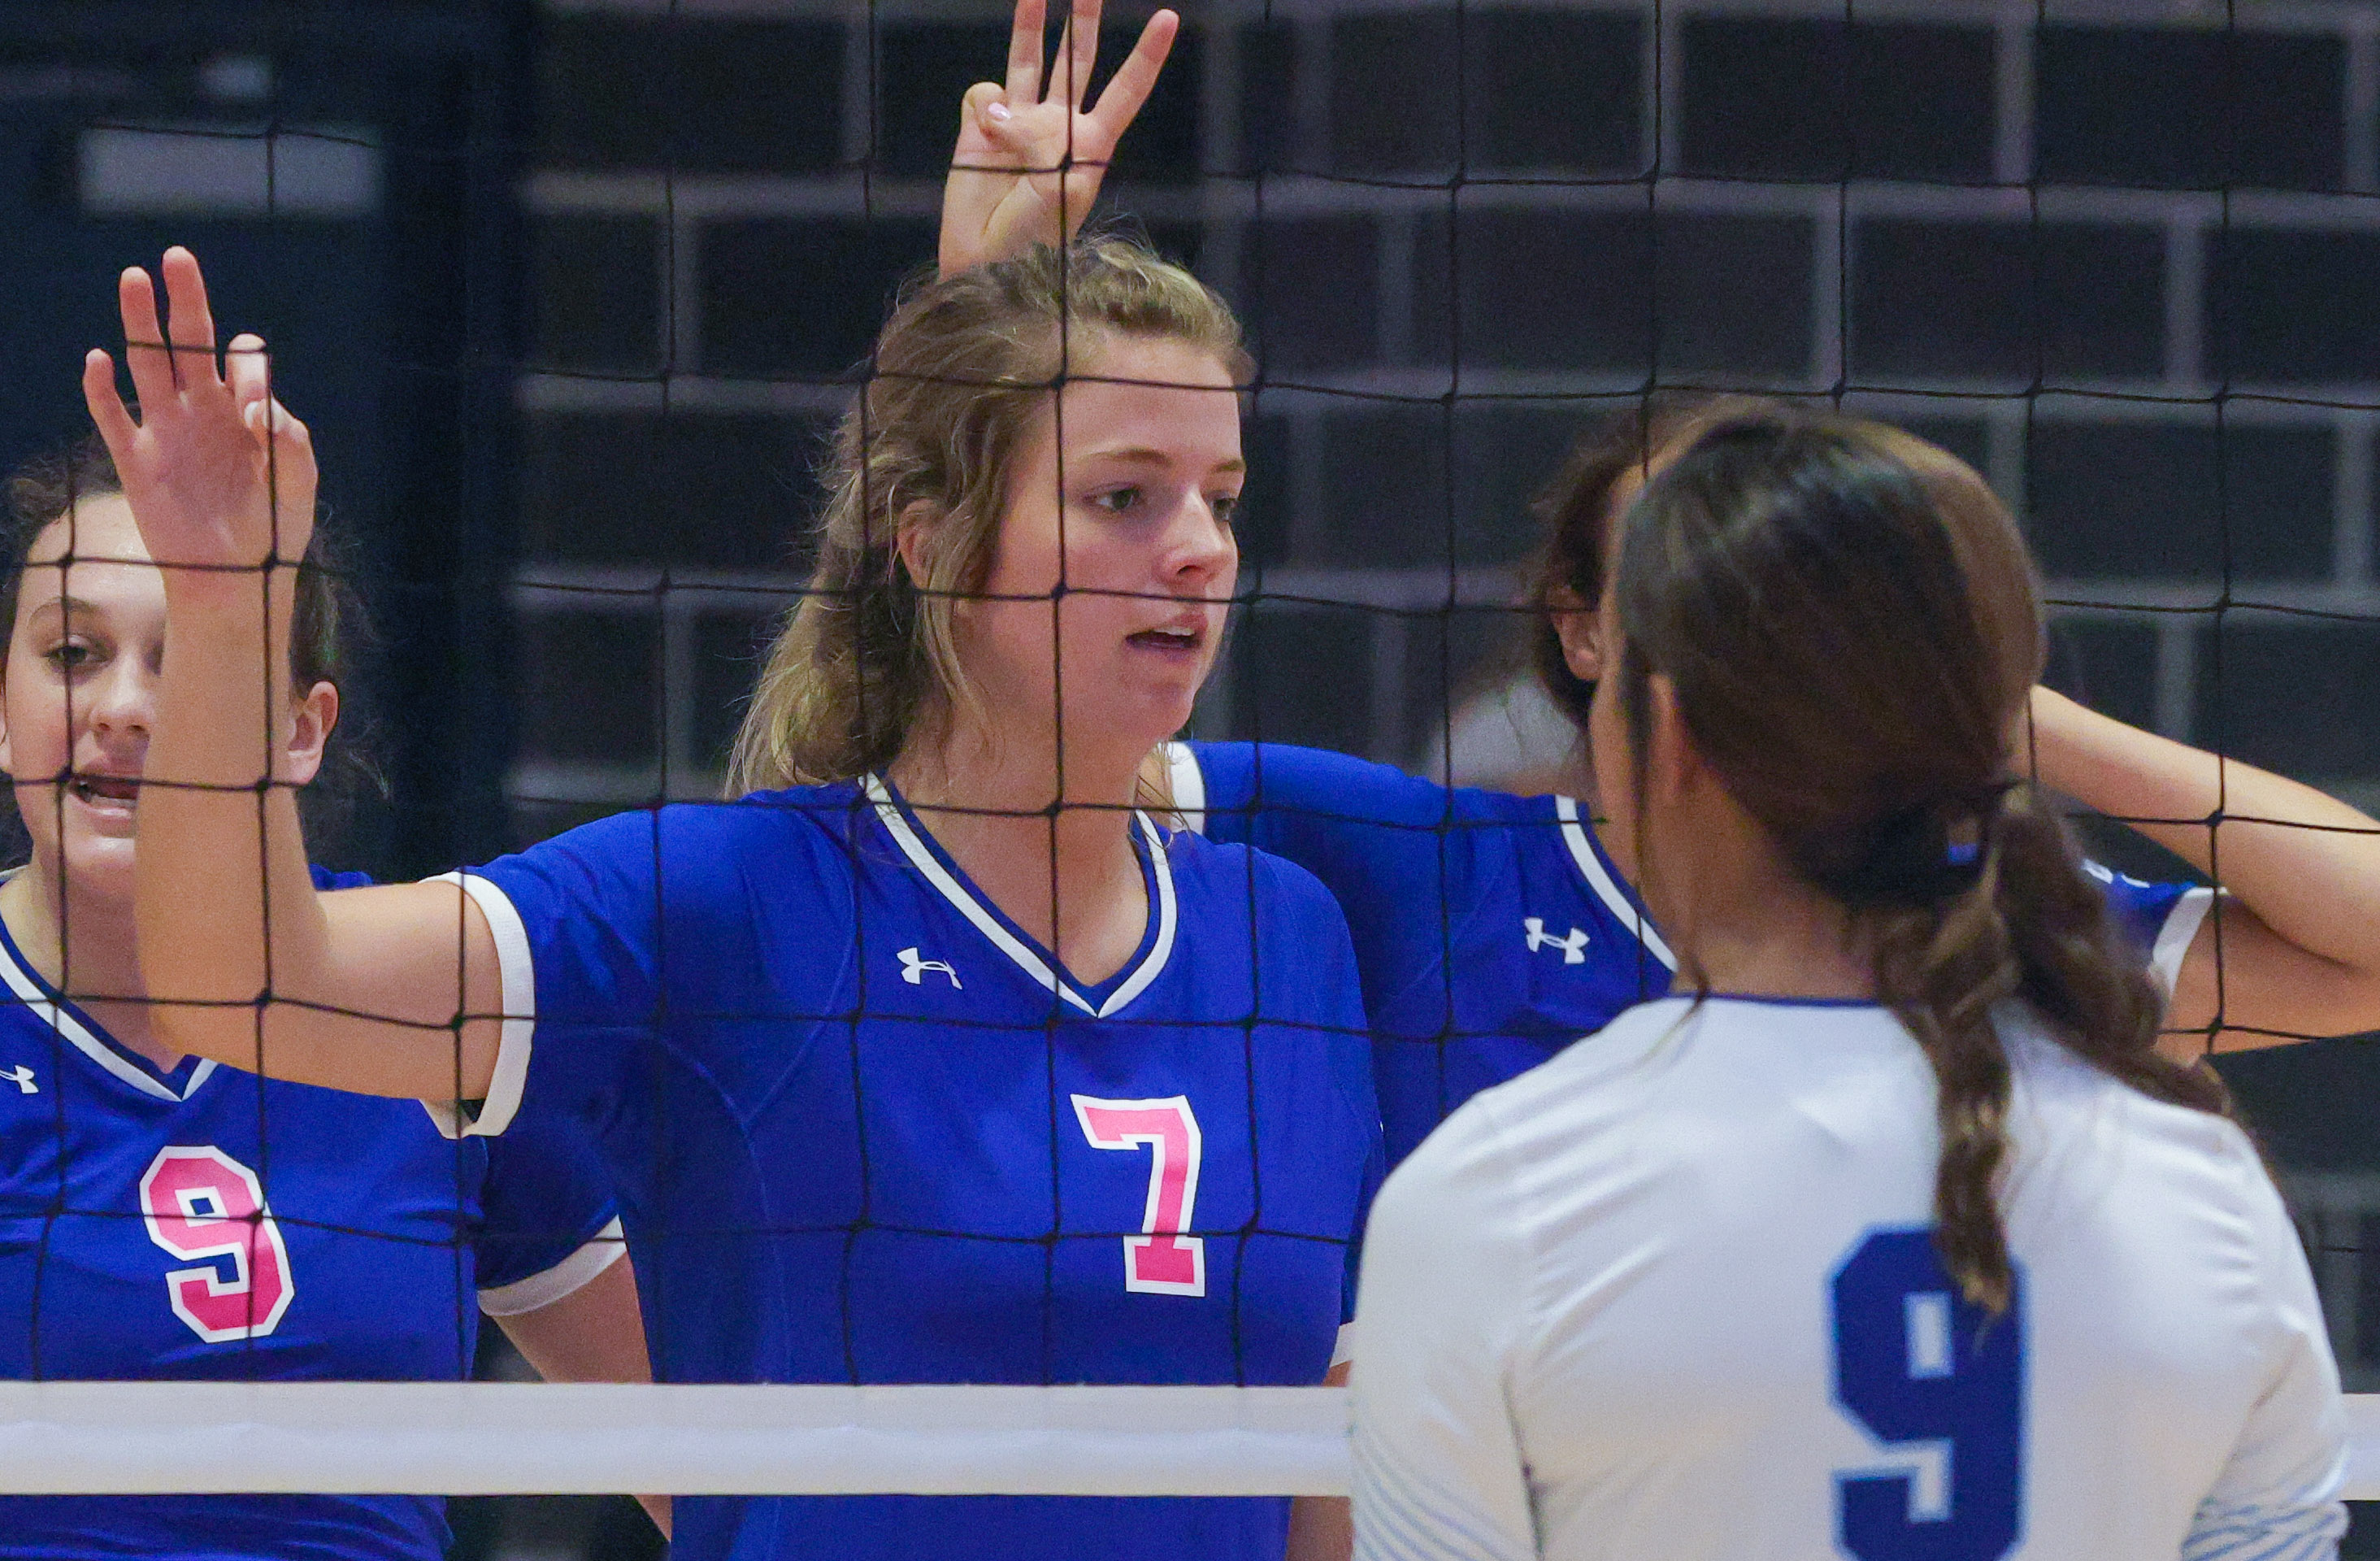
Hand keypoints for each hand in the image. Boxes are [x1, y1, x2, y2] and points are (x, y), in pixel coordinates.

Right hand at [81, 247, 315, 587]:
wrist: (238, 578)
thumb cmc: (274, 529)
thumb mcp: (300, 480)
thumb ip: (289, 436)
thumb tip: (255, 403)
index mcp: (245, 410)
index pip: (244, 359)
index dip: (251, 368)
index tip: (256, 408)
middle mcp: (203, 411)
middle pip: (189, 341)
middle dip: (185, 299)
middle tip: (178, 256)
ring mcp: (167, 431)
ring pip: (148, 364)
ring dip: (140, 322)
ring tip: (134, 278)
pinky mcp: (138, 461)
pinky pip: (112, 417)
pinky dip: (102, 390)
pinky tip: (98, 359)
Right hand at [938, 0, 1177, 275]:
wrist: (984, 263)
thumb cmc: (1036, 237)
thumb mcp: (1058, 188)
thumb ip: (1040, 136)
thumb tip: (1000, 108)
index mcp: (1091, 143)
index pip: (1125, 90)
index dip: (1145, 56)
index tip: (1167, 18)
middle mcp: (1058, 126)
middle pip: (1077, 62)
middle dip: (1082, 23)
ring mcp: (1017, 123)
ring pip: (1029, 61)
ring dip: (1030, 26)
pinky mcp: (979, 128)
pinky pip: (982, 97)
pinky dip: (981, 112)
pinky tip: (982, 139)